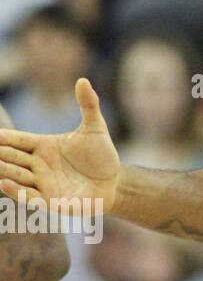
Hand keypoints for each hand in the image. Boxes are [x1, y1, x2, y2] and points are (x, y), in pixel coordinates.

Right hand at [0, 79, 120, 213]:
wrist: (114, 182)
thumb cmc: (101, 155)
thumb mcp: (95, 128)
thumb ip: (87, 105)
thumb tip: (83, 80)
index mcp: (44, 145)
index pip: (18, 140)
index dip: (4, 137)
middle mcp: (38, 164)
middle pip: (11, 157)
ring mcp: (42, 182)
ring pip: (15, 175)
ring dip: (3, 171)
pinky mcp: (49, 200)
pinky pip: (29, 195)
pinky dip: (16, 190)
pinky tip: (4, 183)